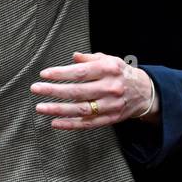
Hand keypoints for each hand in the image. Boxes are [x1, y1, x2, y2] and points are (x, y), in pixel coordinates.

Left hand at [30, 51, 156, 129]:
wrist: (145, 93)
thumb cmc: (122, 74)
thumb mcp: (110, 60)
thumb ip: (90, 58)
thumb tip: (73, 57)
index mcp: (109, 70)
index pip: (81, 72)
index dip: (61, 73)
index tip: (44, 74)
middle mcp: (109, 88)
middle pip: (77, 91)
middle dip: (54, 90)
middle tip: (36, 89)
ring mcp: (110, 105)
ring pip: (81, 109)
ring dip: (58, 109)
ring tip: (41, 107)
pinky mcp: (110, 118)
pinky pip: (88, 124)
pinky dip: (70, 125)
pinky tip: (55, 122)